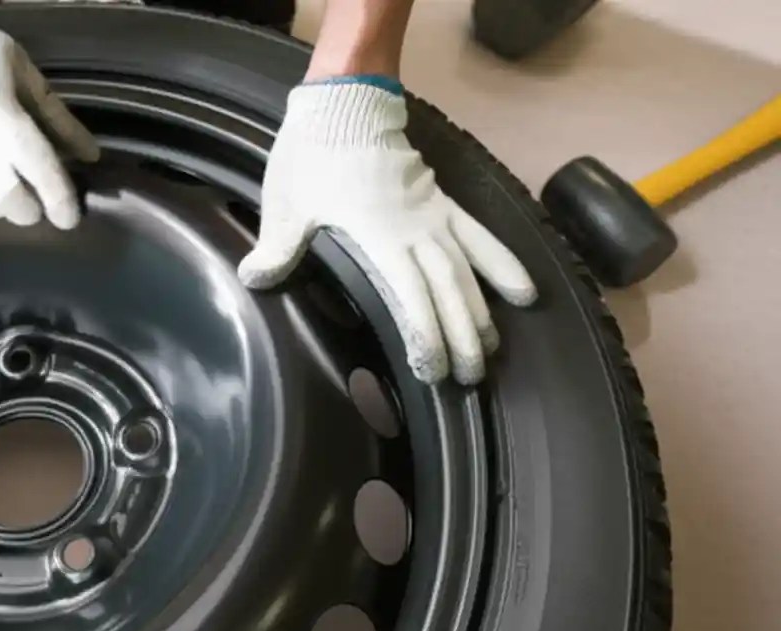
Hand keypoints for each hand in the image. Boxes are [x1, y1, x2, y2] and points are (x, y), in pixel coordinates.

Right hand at [0, 0, 98, 228]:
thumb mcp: (15, 66)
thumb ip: (53, 114)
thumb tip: (87, 153)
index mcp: (1, 119)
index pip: (43, 176)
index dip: (62, 202)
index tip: (69, 215)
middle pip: (14, 205)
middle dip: (31, 208)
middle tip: (37, 198)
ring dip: (2, 205)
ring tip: (6, 185)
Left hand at [238, 82, 536, 384]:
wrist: (345, 102)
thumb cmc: (314, 155)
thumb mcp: (287, 202)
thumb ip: (277, 245)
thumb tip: (256, 280)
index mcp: (378, 236)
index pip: (409, 295)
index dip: (424, 333)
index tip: (432, 368)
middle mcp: (415, 230)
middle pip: (447, 290)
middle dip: (460, 335)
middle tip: (469, 377)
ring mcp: (433, 216)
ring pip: (467, 270)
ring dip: (481, 311)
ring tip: (492, 350)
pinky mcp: (441, 203)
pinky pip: (480, 237)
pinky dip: (502, 264)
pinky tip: (524, 291)